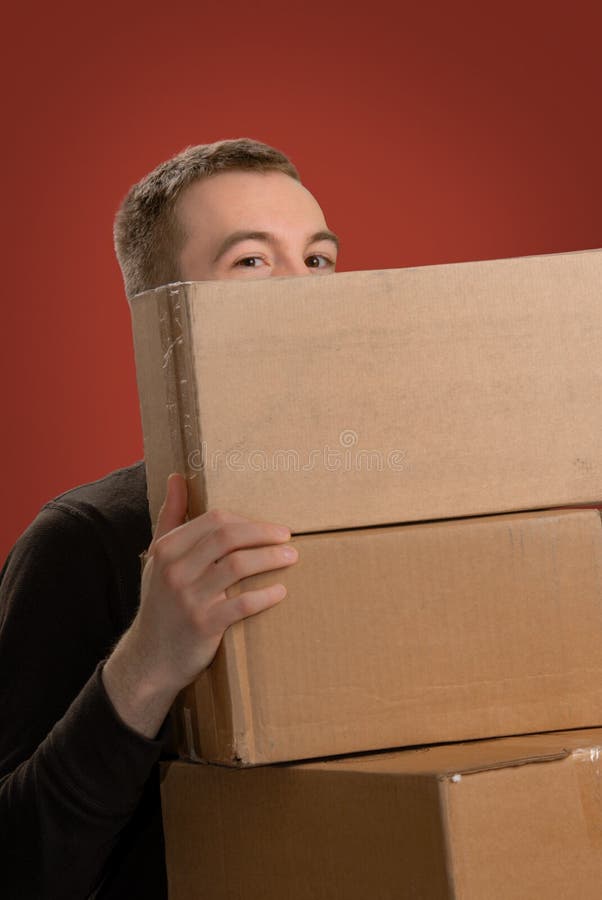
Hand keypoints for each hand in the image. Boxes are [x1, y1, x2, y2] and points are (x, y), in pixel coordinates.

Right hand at [102, 473, 296, 736]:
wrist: (150, 659)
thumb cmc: (161, 603)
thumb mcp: (157, 558)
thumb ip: (170, 517)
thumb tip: (177, 477)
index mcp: (166, 549)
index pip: (214, 520)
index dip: (246, 520)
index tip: (268, 527)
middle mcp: (174, 570)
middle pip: (228, 537)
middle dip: (263, 533)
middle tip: (286, 537)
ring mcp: (188, 598)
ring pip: (239, 566)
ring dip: (271, 559)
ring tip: (291, 558)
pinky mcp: (204, 625)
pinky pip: (243, 604)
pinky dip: (266, 595)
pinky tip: (280, 592)